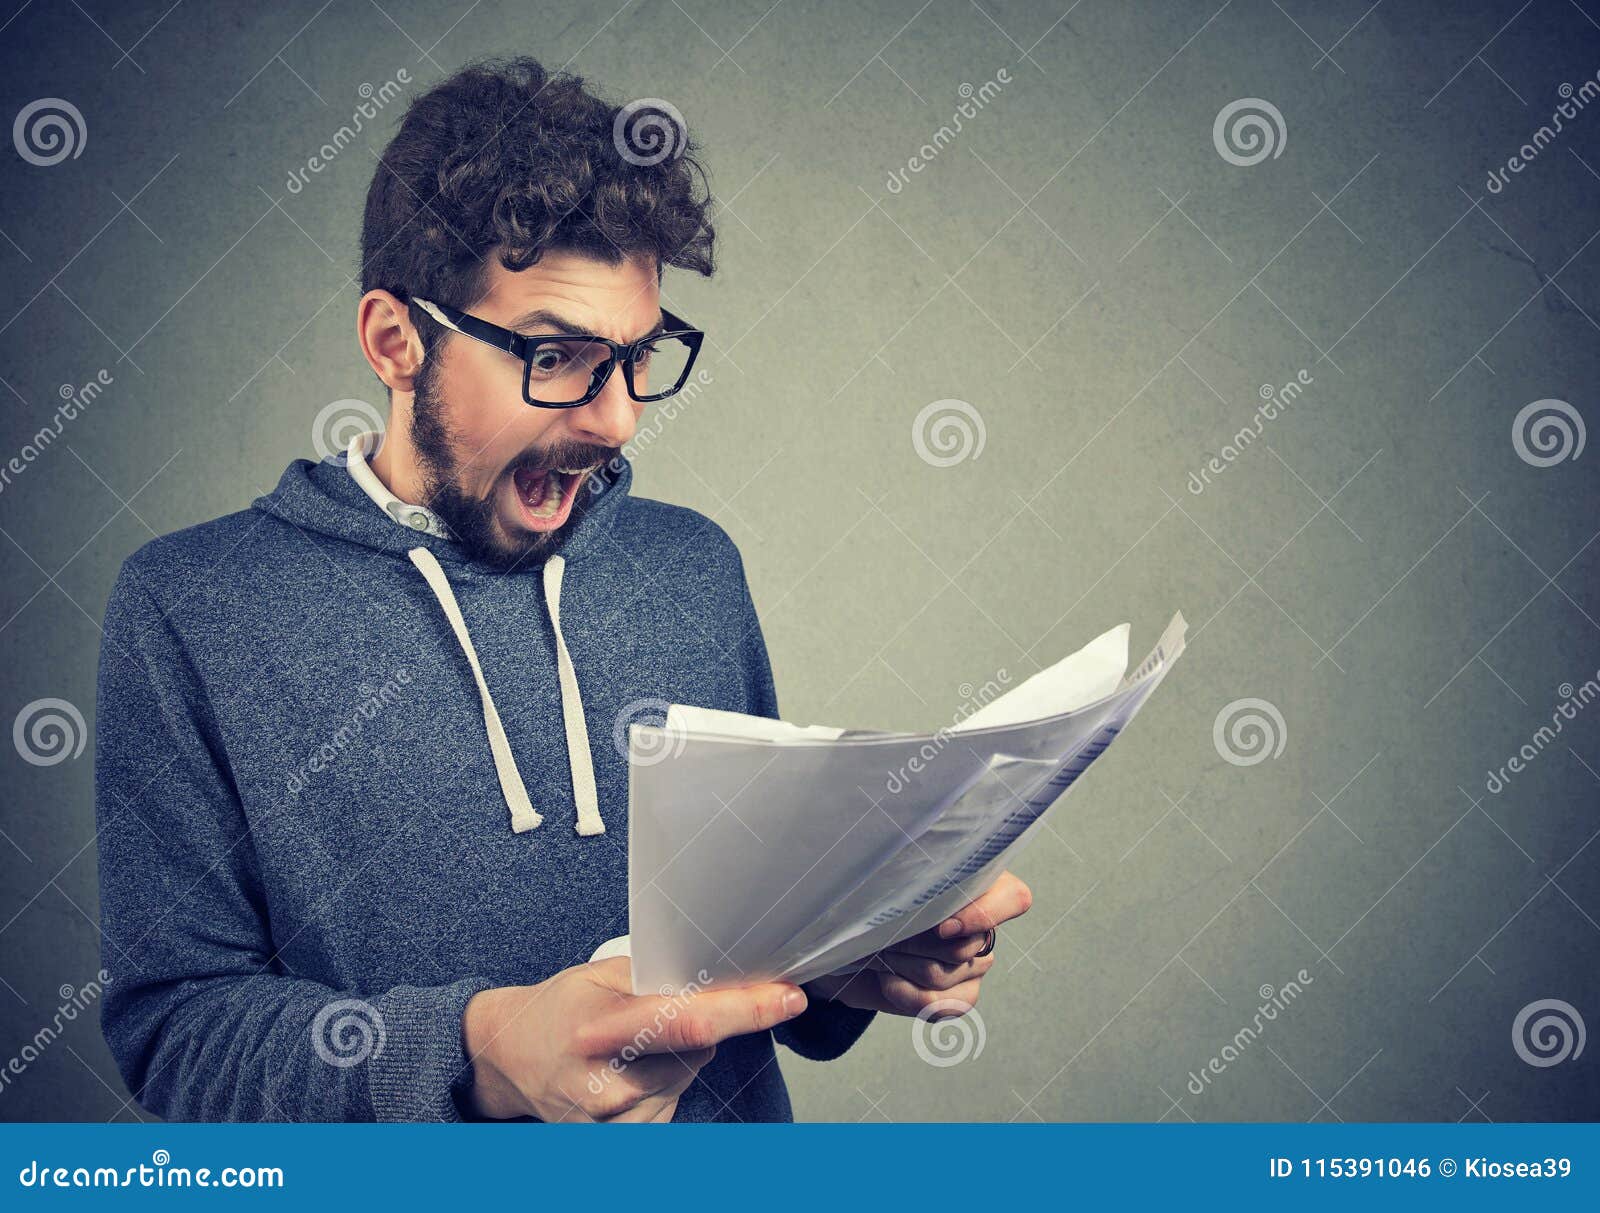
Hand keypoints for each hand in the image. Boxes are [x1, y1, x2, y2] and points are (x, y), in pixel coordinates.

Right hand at [461, 956, 806, 1121]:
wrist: (509, 1060)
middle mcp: (605, 1083)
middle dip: (702, 1027)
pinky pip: (672, 1104)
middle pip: (697, 1052)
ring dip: (680, 1058)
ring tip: (635, 1047)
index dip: (747, 1010)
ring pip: (688, 1077)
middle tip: (662, 1013)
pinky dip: (665, 1084)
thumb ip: (660, 976)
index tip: (788, 998)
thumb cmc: (558, 1010)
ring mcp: (612, 1121)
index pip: (689, 1022)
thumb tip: (725, 979)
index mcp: (599, 1028)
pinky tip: (632, 1074)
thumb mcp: (601, 975)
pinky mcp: (619, 1141)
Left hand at [802, 870, 1031, 1018]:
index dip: (983, 915)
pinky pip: (941, 1006)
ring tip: (880, 950)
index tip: (941, 926)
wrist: (848, 940)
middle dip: (910, 941)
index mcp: (977, 883)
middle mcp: (982, 925)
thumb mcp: (887, 882)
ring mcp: (975, 963)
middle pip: (961, 945)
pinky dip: (905, 995)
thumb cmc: (870, 900)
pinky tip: (887, 980)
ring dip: (899, 964)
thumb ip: (914, 888)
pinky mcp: (961, 996)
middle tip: (883, 931)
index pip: (1014, 899)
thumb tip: (932, 919)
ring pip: (941, 974)